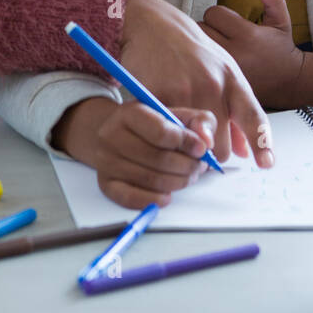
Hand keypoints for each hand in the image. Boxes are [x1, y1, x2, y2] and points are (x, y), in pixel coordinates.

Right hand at [59, 98, 226, 209]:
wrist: (113, 134)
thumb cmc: (151, 125)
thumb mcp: (176, 113)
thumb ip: (199, 122)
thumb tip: (206, 142)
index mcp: (130, 113)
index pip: (162, 132)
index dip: (187, 143)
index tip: (202, 149)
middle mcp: (112, 135)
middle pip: (159, 159)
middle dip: (187, 166)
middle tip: (198, 166)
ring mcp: (106, 161)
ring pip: (151, 180)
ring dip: (177, 182)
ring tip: (187, 176)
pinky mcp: (106, 183)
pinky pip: (132, 198)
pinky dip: (154, 200)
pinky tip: (167, 194)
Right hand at [120, 0, 272, 167]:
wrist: (153, 23)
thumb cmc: (189, 49)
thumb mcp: (221, 70)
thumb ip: (237, 110)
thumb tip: (247, 152)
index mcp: (232, 78)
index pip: (253, 117)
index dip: (261, 144)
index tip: (266, 163)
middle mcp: (213, 85)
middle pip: (222, 146)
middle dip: (213, 152)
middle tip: (201, 145)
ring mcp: (185, 90)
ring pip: (195, 146)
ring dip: (190, 148)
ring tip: (183, 135)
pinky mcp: (158, 96)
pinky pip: (168, 135)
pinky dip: (167, 138)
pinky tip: (164, 128)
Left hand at [199, 0, 312, 109]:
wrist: (288, 82)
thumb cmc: (281, 48)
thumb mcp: (281, 20)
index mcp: (248, 35)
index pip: (213, 13)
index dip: (220, 14)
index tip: (230, 23)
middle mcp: (234, 53)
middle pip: (200, 28)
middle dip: (209, 27)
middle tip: (223, 34)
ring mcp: (225, 70)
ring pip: (196, 45)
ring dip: (203, 42)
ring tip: (218, 46)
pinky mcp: (220, 81)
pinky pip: (199, 64)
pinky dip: (203, 60)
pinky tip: (213, 61)